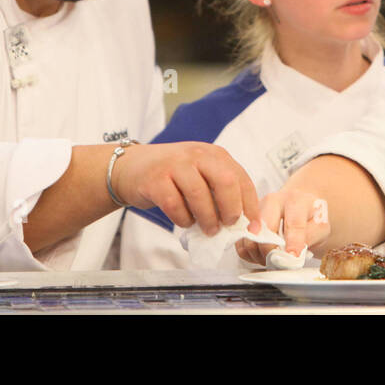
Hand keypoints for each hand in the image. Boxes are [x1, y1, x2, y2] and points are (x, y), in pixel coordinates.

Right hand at [110, 142, 261, 236]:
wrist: (131, 167)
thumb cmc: (172, 175)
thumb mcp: (201, 173)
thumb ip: (220, 191)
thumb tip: (242, 222)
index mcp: (214, 154)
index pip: (241, 178)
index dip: (250, 205)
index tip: (253, 227)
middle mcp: (197, 155)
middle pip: (225, 181)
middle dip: (231, 208)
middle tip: (228, 225)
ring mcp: (175, 165)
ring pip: (200, 194)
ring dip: (207, 218)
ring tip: (208, 229)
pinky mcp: (155, 179)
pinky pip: (174, 204)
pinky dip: (183, 219)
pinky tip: (185, 221)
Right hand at [235, 189, 330, 264]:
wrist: (300, 206)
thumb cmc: (310, 217)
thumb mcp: (320, 226)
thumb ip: (309, 238)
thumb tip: (292, 254)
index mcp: (295, 200)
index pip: (293, 223)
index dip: (293, 243)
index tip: (293, 257)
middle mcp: (271, 201)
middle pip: (263, 230)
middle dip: (271, 251)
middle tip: (280, 261)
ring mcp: (256, 211)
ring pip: (249, 239)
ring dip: (260, 256)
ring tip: (273, 259)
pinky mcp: (245, 222)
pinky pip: (241, 245)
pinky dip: (251, 256)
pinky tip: (263, 255)